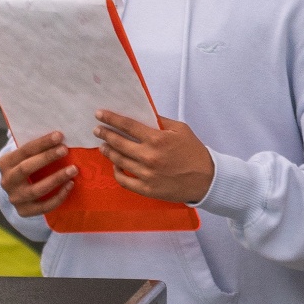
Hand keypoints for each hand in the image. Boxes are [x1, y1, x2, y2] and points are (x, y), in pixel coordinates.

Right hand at [0, 130, 77, 218]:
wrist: (18, 192)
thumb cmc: (28, 166)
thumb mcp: (25, 157)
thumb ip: (36, 149)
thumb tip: (59, 137)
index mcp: (5, 163)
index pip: (24, 151)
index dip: (42, 143)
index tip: (59, 136)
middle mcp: (7, 181)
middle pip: (26, 168)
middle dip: (47, 158)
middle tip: (66, 150)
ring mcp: (15, 198)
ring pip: (37, 189)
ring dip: (56, 178)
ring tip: (73, 169)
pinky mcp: (24, 211)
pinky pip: (44, 206)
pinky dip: (58, 196)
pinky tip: (70, 185)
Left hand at [95, 110, 213, 203]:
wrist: (207, 179)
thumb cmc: (194, 152)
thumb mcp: (181, 129)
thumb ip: (160, 121)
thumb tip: (143, 114)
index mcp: (157, 139)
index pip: (127, 126)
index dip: (111, 119)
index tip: (99, 114)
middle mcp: (149, 157)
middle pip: (118, 143)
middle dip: (104, 134)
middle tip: (97, 130)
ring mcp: (146, 174)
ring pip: (119, 160)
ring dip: (108, 151)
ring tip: (102, 146)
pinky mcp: (147, 189)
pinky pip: (124, 180)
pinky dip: (116, 172)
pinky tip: (115, 164)